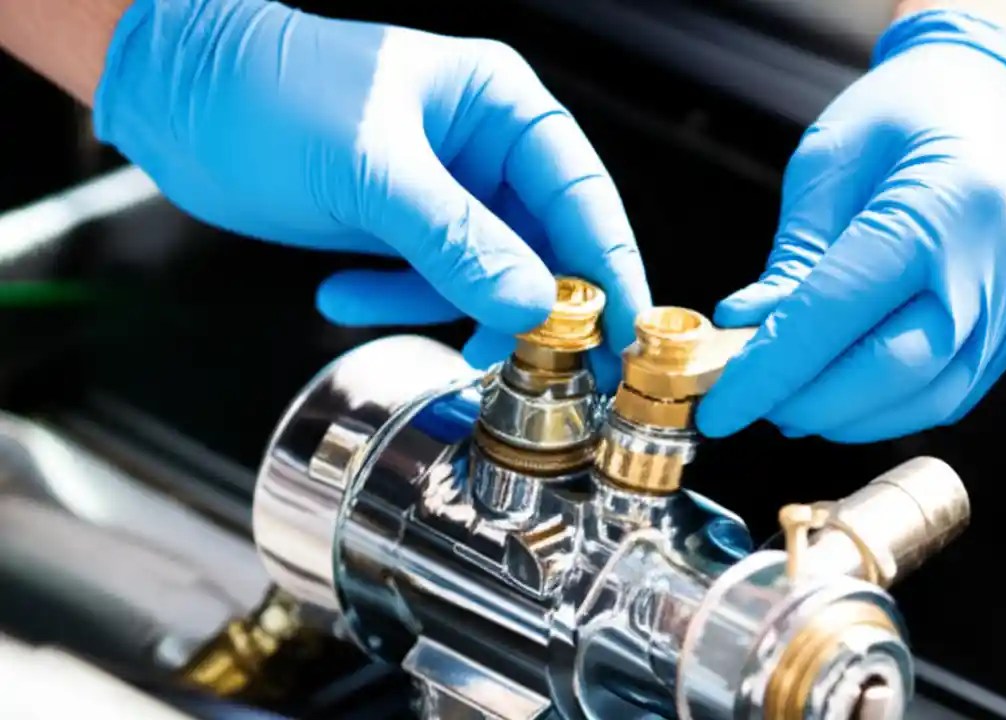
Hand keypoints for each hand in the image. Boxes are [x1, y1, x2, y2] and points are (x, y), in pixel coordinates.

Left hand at [93, 0, 648, 352]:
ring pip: (488, 273)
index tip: (627, 335)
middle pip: (545, 243)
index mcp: (499, 106)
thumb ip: (455, 241)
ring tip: (437, 336)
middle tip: (549, 370)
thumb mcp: (370, 168)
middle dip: (540, 308)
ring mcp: (444, 190)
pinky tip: (342, 295)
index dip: (610, 268)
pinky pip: (428, 279)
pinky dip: (394, 299)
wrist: (174, 94)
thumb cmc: (265, 88)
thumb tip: (531, 304)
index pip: (582, 193)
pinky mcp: (402, 224)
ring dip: (455, 310)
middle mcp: (482, 149)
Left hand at [697, 11, 1005, 442]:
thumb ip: (793, 258)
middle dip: (809, 402)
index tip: (719, 410)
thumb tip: (746, 331)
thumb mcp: (830, 163)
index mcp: (942, 206)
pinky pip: (954, 392)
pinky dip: (891, 409)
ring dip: (848, 416)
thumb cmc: (905, 114)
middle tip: (752, 402)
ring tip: (791, 402)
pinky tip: (844, 397)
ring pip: (929, 399)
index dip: (771, 371)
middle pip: (893, 371)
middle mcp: (994, 264)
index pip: (839, 313)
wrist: (1000, 96)